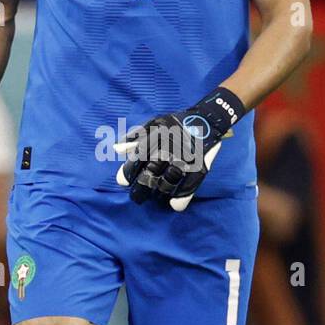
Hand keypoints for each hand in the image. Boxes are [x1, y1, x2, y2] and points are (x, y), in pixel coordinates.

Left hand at [114, 86, 244, 210]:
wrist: (207, 118)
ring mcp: (185, 159)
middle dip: (140, 190)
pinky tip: (174, 205)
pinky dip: (181, 199)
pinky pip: (189, 187)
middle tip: (136, 197)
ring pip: (167, 184)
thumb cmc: (176, 123)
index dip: (127, 173)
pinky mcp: (200, 167)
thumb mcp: (154, 124)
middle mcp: (170, 149)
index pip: (137, 160)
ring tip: (153, 198)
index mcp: (157, 138)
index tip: (122, 182)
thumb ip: (135, 137)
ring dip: (158, 194)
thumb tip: (116, 150)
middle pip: (150, 175)